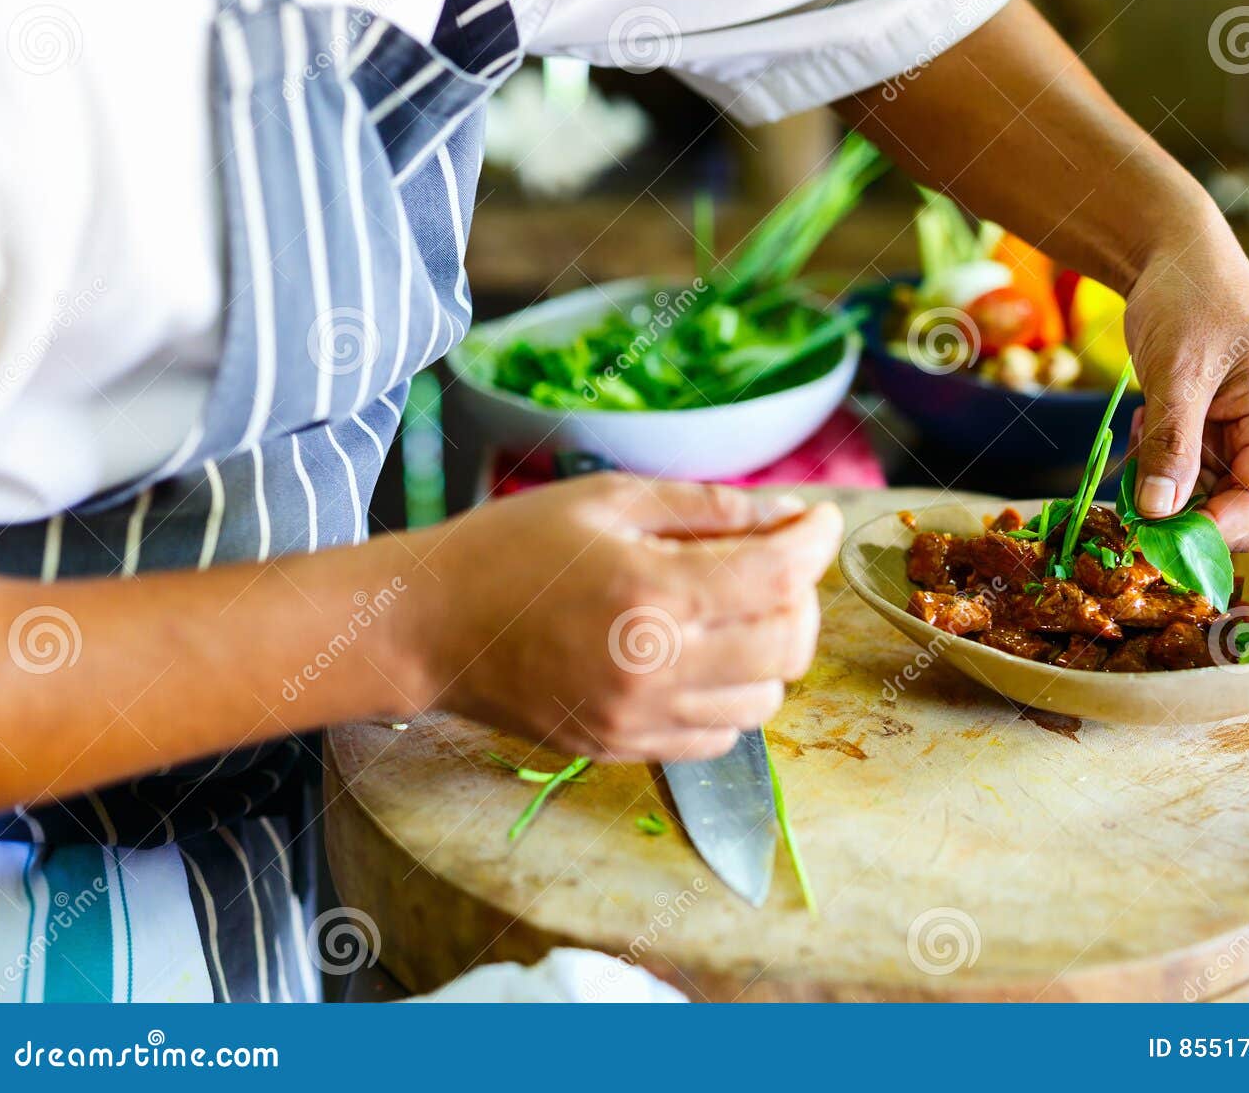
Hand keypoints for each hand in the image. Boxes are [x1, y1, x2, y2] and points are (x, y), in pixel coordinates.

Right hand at [407, 474, 841, 761]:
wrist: (429, 626)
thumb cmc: (512, 548)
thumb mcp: (610, 500)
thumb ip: (707, 506)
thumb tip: (787, 515)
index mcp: (651, 592)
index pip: (780, 575)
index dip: (816, 539)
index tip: (818, 518)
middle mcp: (654, 667)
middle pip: (789, 644)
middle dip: (799, 596)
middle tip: (774, 562)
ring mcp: (639, 719)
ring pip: (765, 700)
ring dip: (769, 651)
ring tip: (733, 611)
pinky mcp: (623, 749)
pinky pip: (720, 737)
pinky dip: (731, 695)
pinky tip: (699, 656)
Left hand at [1123, 222, 1248, 552]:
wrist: (1170, 252)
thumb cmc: (1190, 297)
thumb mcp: (1179, 372)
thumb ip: (1173, 444)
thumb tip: (1160, 514)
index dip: (1215, 530)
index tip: (1163, 543)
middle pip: (1234, 508)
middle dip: (1185, 515)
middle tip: (1135, 503)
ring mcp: (1235, 432)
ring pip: (1203, 494)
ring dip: (1164, 485)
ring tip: (1144, 431)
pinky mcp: (1204, 427)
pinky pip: (1182, 470)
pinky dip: (1156, 462)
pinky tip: (1145, 420)